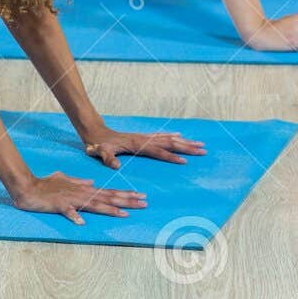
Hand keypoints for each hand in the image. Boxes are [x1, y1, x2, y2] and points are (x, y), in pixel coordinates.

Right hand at [10, 172, 147, 223]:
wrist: (27, 187)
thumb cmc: (46, 184)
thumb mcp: (65, 179)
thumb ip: (79, 181)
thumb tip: (93, 182)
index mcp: (84, 189)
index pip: (109, 191)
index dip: (126, 194)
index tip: (141, 196)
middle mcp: (82, 193)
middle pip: (108, 197)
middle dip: (127, 200)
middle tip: (144, 203)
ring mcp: (71, 199)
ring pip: (94, 204)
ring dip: (109, 209)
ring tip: (124, 213)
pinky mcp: (59, 205)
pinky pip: (67, 212)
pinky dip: (74, 216)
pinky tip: (81, 222)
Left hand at [84, 128, 206, 168]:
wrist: (95, 132)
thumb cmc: (98, 145)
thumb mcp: (99, 152)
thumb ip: (107, 158)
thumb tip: (115, 166)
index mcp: (137, 145)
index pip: (158, 151)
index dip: (170, 156)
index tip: (184, 161)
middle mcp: (144, 139)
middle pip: (169, 143)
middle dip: (186, 147)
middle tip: (203, 150)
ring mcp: (144, 137)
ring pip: (168, 139)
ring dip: (184, 142)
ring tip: (199, 144)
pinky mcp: (143, 138)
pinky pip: (162, 137)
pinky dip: (173, 137)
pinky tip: (180, 137)